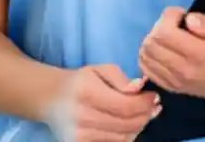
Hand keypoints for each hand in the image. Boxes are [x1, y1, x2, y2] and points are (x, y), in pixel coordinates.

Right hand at [45, 64, 161, 140]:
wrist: (50, 99)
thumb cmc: (79, 82)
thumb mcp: (99, 69)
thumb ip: (120, 78)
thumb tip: (140, 88)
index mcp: (87, 92)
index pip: (126, 106)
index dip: (145, 104)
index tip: (154, 97)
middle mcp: (82, 117)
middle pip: (127, 124)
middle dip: (146, 115)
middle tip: (153, 107)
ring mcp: (80, 136)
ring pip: (123, 138)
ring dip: (138, 127)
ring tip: (141, 115)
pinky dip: (125, 137)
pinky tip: (128, 126)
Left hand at [138, 7, 204, 110]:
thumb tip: (189, 19)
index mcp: (198, 55)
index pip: (164, 32)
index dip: (168, 16)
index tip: (182, 14)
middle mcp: (183, 70)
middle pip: (151, 43)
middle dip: (159, 26)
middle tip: (177, 24)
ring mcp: (177, 82)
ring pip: (146, 57)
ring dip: (153, 40)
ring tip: (171, 36)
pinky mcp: (176, 88)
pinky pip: (149, 72)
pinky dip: (149, 57)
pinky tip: (164, 51)